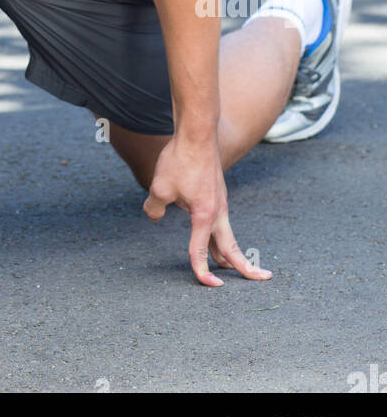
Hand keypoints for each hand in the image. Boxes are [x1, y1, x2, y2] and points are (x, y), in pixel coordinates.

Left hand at [143, 133, 271, 286]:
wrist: (196, 133)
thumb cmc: (180, 160)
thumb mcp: (159, 187)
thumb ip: (155, 208)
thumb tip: (154, 216)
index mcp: (204, 215)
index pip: (200, 250)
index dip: (202, 271)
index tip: (209, 284)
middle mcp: (217, 211)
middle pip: (231, 246)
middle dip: (245, 266)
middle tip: (262, 278)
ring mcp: (219, 202)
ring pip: (228, 234)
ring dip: (232, 251)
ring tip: (237, 267)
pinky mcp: (217, 194)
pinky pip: (222, 221)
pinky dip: (223, 235)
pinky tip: (216, 237)